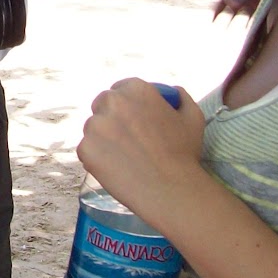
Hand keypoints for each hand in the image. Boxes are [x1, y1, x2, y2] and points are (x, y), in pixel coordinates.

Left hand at [78, 79, 205, 226]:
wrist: (171, 190)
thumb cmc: (184, 154)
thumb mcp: (192, 118)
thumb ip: (182, 98)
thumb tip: (174, 90)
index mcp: (136, 89)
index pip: (122, 88)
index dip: (128, 103)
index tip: (134, 117)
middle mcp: (112, 102)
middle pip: (103, 104)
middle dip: (112, 116)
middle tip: (127, 137)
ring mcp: (95, 125)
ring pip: (94, 127)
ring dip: (103, 137)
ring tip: (124, 156)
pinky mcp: (85, 148)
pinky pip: (87, 149)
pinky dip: (97, 157)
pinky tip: (116, 168)